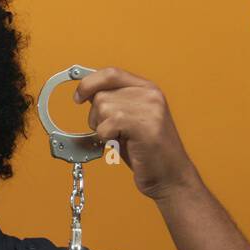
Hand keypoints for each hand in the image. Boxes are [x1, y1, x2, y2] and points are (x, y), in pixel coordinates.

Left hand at [73, 66, 203, 200]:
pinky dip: (106, 137)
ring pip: (102, 108)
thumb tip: (86, 93)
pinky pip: (108, 125)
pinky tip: (120, 144)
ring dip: (102, 128)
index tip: (78, 97)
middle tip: (109, 132)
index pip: (111, 73)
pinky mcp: (145, 125)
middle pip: (102, 93)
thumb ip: (114, 103)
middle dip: (95, 115)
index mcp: (147, 89)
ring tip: (118, 139)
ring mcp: (150, 108)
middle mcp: (150, 94)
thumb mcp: (129, 120)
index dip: (89, 83)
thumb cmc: (147, 152)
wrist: (171, 176)